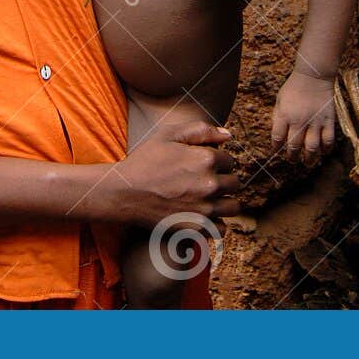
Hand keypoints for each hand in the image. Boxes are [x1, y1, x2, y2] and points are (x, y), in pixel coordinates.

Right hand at [106, 122, 240, 226]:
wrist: (124, 192)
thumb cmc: (145, 160)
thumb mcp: (168, 134)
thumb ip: (201, 130)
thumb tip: (228, 135)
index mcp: (206, 159)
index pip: (229, 160)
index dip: (217, 161)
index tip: (202, 165)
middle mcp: (210, 185)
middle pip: (234, 183)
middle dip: (223, 180)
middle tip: (204, 181)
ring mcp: (205, 209)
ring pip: (234, 206)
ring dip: (225, 201)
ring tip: (209, 198)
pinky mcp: (197, 228)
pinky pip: (222, 228)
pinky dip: (216, 223)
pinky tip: (203, 215)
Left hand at [272, 72, 337, 161]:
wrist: (314, 76)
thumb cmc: (294, 88)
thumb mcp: (279, 100)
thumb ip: (277, 118)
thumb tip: (277, 136)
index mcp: (284, 115)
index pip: (277, 138)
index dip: (276, 148)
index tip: (278, 151)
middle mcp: (299, 121)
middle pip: (294, 147)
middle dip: (292, 157)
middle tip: (292, 160)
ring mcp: (315, 122)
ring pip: (312, 148)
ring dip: (309, 159)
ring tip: (308, 162)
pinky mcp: (328, 121)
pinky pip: (328, 141)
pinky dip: (326, 150)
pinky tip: (323, 152)